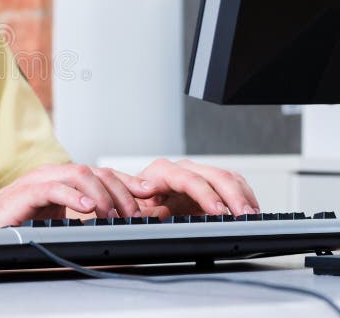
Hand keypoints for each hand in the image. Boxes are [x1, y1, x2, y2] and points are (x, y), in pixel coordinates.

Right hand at [0, 163, 155, 227]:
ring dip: (102, 195)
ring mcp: (40, 180)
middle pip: (97, 172)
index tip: (150, 193)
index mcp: (63, 177)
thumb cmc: (14, 220)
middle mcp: (54, 173)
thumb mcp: (54, 216)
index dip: (128, 182)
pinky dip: (74, 197)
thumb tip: (110, 218)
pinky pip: (55, 189)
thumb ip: (78, 211)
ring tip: (114, 214)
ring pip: (80, 175)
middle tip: (136, 212)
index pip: (102, 174)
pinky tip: (87, 209)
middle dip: (122, 191)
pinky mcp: (26, 192)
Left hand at [134, 158, 259, 217]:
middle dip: (232, 195)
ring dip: (243, 196)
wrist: (138, 204)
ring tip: (252, 216)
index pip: (187, 178)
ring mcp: (197, 175)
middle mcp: (181, 169)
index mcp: (161, 172)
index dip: (205, 194)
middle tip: (245, 216)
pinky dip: (244, 197)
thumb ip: (145, 212)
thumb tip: (160, 212)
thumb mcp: (133, 211)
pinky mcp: (209, 186)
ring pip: (226, 177)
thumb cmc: (135, 206)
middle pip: (213, 175)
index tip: (219, 211)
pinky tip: (251, 211)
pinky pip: (232, 185)